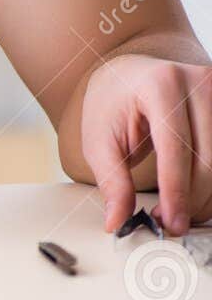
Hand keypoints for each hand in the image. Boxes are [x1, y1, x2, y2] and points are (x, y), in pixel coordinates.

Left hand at [80, 52, 211, 233]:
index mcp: (160, 84)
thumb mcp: (99, 141)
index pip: (175, 148)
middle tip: (172, 224)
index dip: (176, 192)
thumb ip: (112, 181)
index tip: (172, 223)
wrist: (127, 75)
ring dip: (206, 195)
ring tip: (181, 211)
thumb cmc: (111, 104)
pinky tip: (197, 196)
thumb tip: (117, 223)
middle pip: (207, 158)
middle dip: (192, 200)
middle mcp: (197, 82)